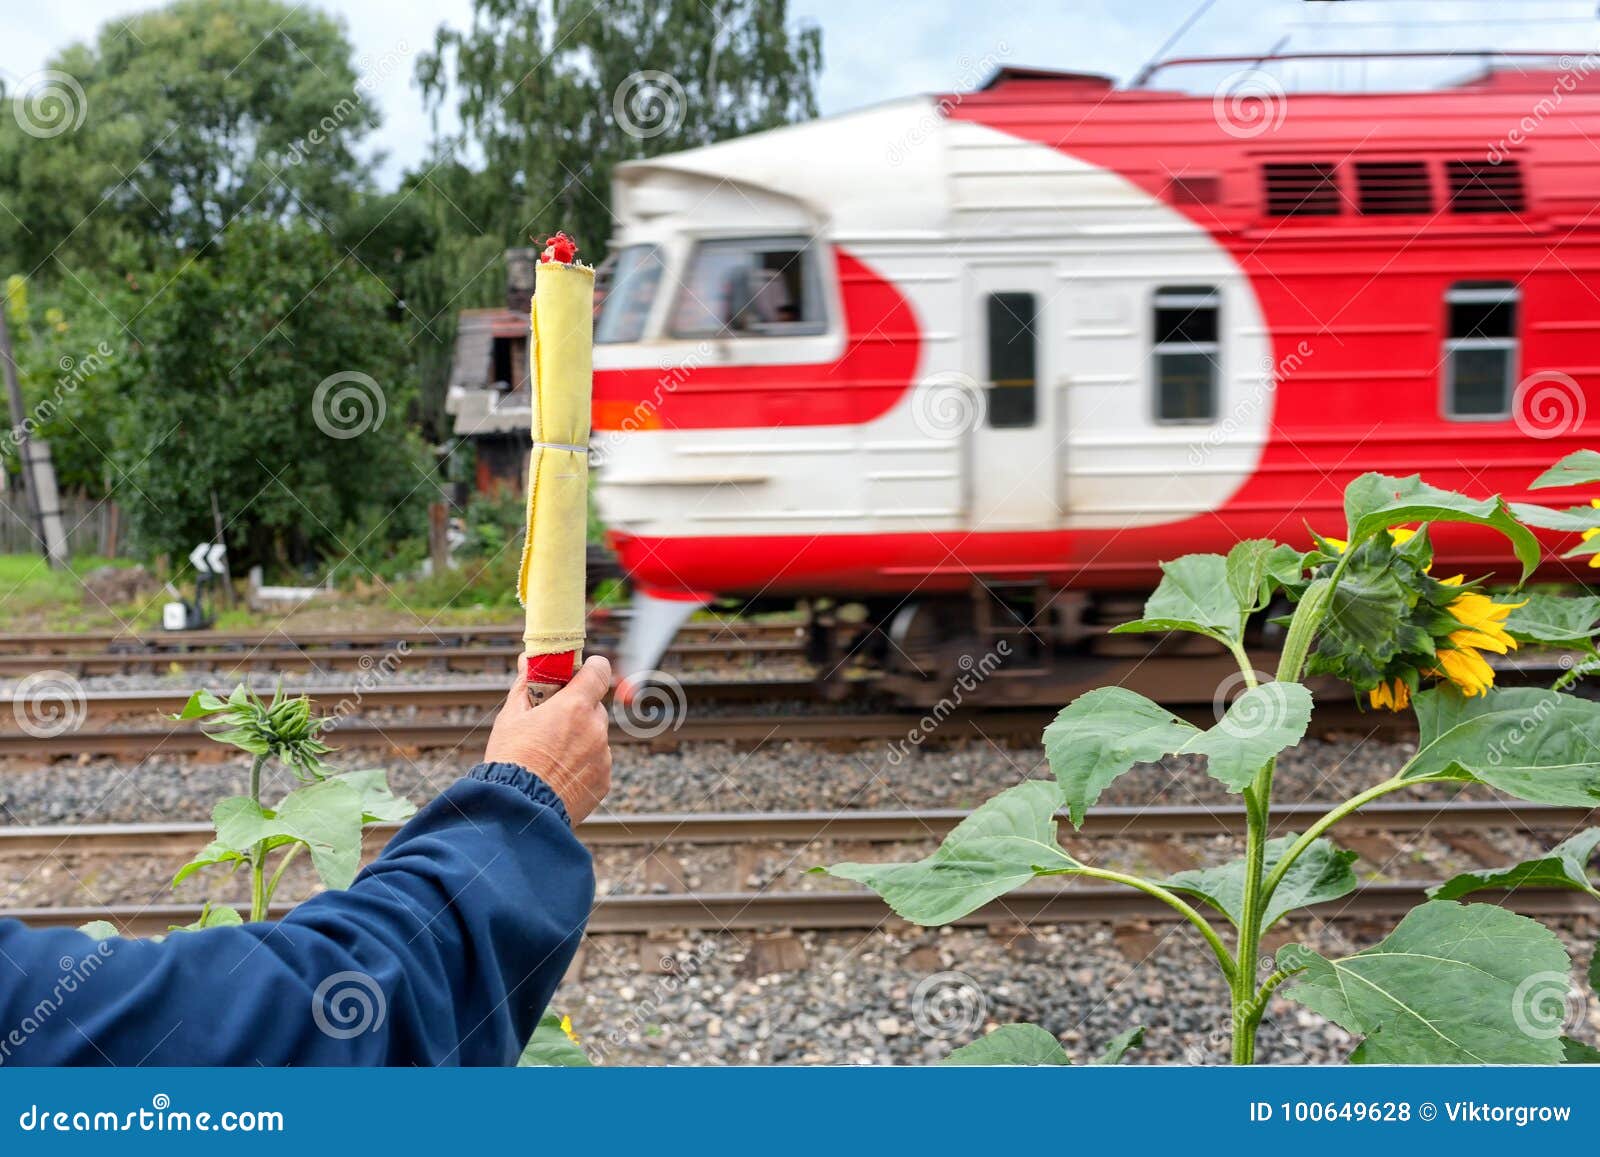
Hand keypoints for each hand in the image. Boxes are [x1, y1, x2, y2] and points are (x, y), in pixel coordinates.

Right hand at [483, 656, 612, 822]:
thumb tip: (528, 661)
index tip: (578, 673)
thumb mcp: (511, 717)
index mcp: (575, 706)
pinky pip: (597, 763)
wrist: (517, 811)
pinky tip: (558, 775)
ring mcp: (603, 756)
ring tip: (549, 757)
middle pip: (594, 706)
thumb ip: (525, 685)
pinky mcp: (604, 781)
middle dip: (577, 709)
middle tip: (552, 722)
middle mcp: (595, 729)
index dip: (590, 669)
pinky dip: (583, 765)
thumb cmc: (510, 761)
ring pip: (596, 736)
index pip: (599, 671)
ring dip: (580, 739)